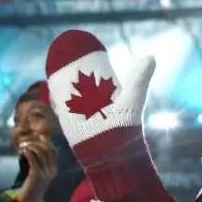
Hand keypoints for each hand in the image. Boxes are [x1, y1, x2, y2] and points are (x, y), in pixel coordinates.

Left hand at [17, 137, 57, 201]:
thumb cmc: (32, 187)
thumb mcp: (38, 174)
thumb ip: (38, 163)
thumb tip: (32, 149)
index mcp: (54, 169)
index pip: (54, 151)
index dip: (48, 142)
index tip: (39, 136)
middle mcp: (52, 169)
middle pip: (47, 149)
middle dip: (37, 142)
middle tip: (26, 141)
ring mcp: (45, 172)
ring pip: (40, 152)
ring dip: (31, 146)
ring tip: (23, 146)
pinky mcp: (36, 174)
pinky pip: (33, 159)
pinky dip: (27, 153)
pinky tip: (22, 152)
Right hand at [46, 30, 155, 167]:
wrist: (110, 152)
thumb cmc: (124, 127)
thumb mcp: (133, 98)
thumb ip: (139, 79)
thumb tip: (151, 57)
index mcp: (111, 95)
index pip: (99, 74)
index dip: (93, 62)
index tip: (88, 49)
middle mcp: (96, 101)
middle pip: (82, 79)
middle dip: (74, 68)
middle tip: (68, 51)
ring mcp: (82, 109)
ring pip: (70, 90)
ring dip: (63, 78)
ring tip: (57, 64)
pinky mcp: (69, 119)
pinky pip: (60, 103)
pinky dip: (55, 92)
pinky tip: (50, 82)